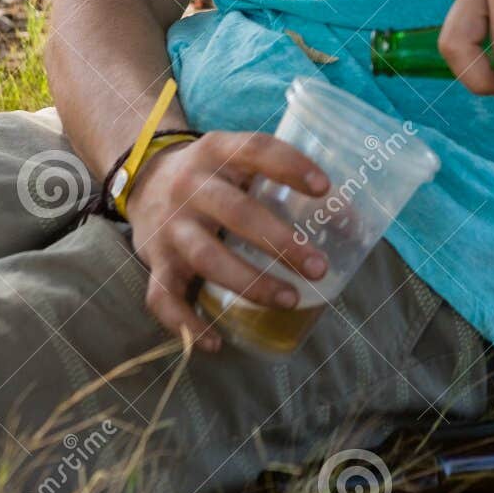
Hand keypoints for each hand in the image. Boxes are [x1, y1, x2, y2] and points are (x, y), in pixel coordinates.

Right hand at [123, 131, 330, 351]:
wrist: (144, 180)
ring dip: (250, 283)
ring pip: (207, 258)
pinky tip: (218, 343)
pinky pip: (164, 298)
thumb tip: (349, 222)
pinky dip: (188, 324)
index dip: (290, 166)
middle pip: (236, 213)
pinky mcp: (154, 261)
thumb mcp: (243, 164)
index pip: (255, 149)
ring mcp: (170, 226)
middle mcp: (190, 186)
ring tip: (290, 299)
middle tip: (318, 266)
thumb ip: (286, 184)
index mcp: (218, 151)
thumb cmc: (215, 175)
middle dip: (281, 242)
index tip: (324, 188)